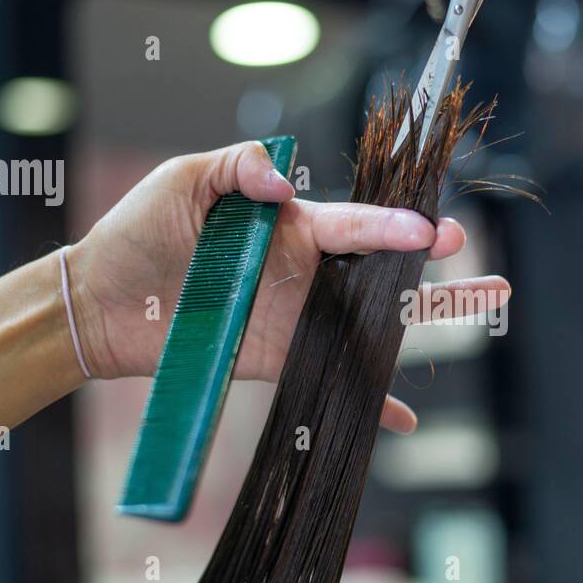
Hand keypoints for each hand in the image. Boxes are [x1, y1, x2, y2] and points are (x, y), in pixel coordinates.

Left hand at [67, 142, 509, 432]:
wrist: (101, 301)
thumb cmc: (142, 230)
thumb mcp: (187, 179)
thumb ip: (238, 166)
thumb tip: (285, 178)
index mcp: (290, 223)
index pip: (353, 224)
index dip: (392, 227)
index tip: (430, 230)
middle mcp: (303, 270)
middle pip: (382, 270)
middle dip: (432, 266)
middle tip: (477, 262)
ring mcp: (295, 316)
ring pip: (372, 320)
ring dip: (424, 322)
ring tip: (482, 309)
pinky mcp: (277, 357)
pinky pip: (331, 374)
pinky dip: (371, 398)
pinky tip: (401, 417)